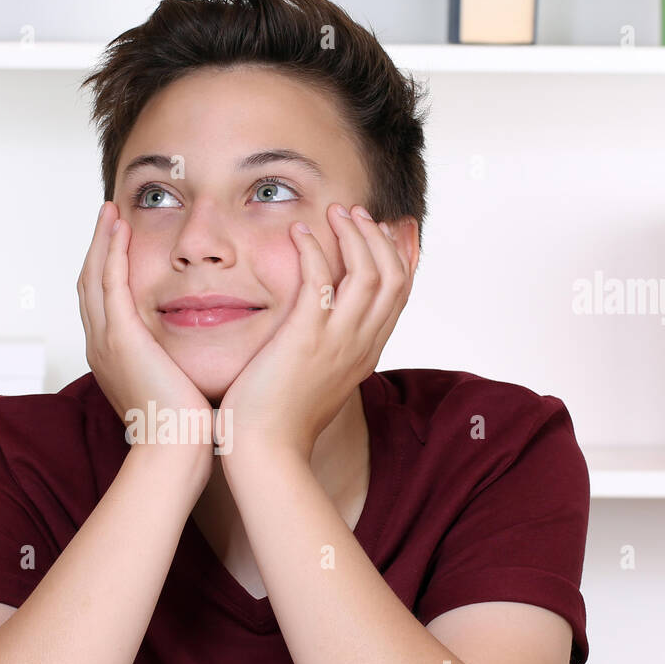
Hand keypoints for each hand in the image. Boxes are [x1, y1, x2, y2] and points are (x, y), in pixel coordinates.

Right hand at [76, 201, 214, 468]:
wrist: (175, 452)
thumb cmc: (183, 432)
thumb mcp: (177, 389)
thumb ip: (180, 366)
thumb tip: (197, 358)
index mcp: (113, 359)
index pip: (103, 303)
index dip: (106, 270)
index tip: (118, 244)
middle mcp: (102, 346)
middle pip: (89, 284)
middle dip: (97, 248)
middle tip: (107, 216)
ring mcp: (107, 341)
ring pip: (94, 277)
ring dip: (101, 241)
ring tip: (110, 212)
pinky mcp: (121, 337)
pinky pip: (110, 283)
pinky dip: (111, 252)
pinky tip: (119, 228)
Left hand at [217, 202, 412, 463]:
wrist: (265, 451)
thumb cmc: (278, 421)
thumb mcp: (316, 381)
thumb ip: (326, 352)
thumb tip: (319, 334)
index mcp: (365, 354)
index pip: (399, 294)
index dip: (398, 255)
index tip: (385, 228)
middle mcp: (360, 345)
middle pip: (394, 277)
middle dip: (379, 237)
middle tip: (357, 213)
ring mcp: (337, 341)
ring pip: (368, 273)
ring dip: (354, 234)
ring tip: (335, 212)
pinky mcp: (306, 339)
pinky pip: (321, 280)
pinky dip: (315, 249)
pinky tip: (301, 232)